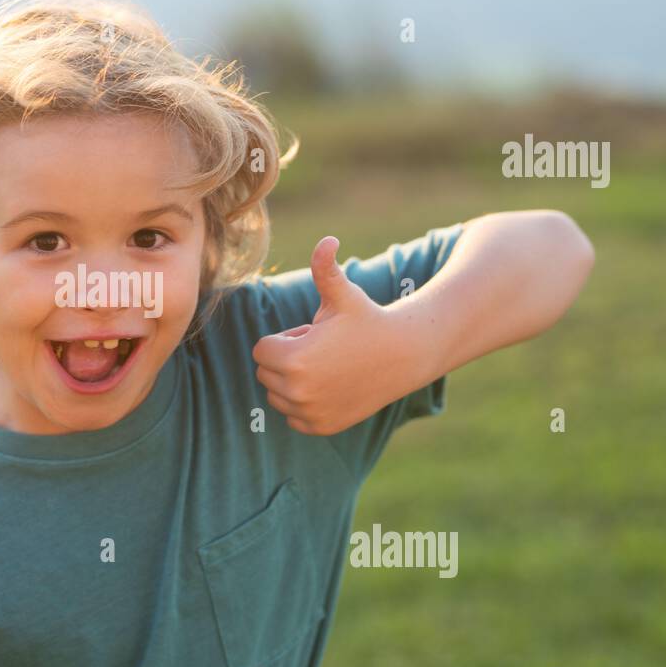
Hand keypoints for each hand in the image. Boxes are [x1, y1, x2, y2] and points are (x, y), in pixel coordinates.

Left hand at [252, 236, 426, 434]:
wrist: (404, 356)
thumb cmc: (368, 320)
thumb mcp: (343, 295)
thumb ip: (325, 268)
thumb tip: (327, 240)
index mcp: (293, 359)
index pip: (261, 350)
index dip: (286, 338)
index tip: (314, 334)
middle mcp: (297, 392)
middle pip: (265, 373)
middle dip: (288, 359)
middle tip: (323, 350)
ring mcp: (308, 413)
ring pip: (277, 395)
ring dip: (294, 382)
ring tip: (329, 367)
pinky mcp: (320, 427)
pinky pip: (292, 417)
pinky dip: (305, 405)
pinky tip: (331, 388)